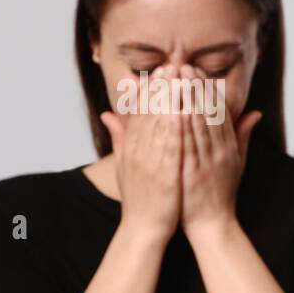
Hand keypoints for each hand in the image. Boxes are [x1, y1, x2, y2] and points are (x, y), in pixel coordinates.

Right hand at [99, 67, 182, 242]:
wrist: (143, 228)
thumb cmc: (139, 197)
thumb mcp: (125, 164)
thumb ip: (119, 137)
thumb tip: (107, 114)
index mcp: (130, 147)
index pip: (139, 111)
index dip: (151, 89)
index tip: (161, 71)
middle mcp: (137, 151)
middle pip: (150, 113)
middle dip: (163, 87)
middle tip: (173, 64)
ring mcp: (149, 162)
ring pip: (160, 124)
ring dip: (172, 99)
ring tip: (182, 78)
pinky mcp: (162, 174)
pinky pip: (170, 146)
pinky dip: (177, 127)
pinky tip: (185, 110)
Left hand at [176, 64, 261, 241]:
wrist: (212, 225)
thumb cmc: (221, 193)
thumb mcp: (238, 162)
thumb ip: (243, 136)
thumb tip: (256, 112)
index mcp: (228, 146)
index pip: (217, 110)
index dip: (204, 88)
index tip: (193, 70)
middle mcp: (218, 151)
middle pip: (205, 112)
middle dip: (192, 87)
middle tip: (180, 64)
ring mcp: (204, 162)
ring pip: (194, 125)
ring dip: (183, 99)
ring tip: (172, 78)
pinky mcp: (191, 173)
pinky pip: (184, 146)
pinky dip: (177, 126)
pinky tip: (168, 109)